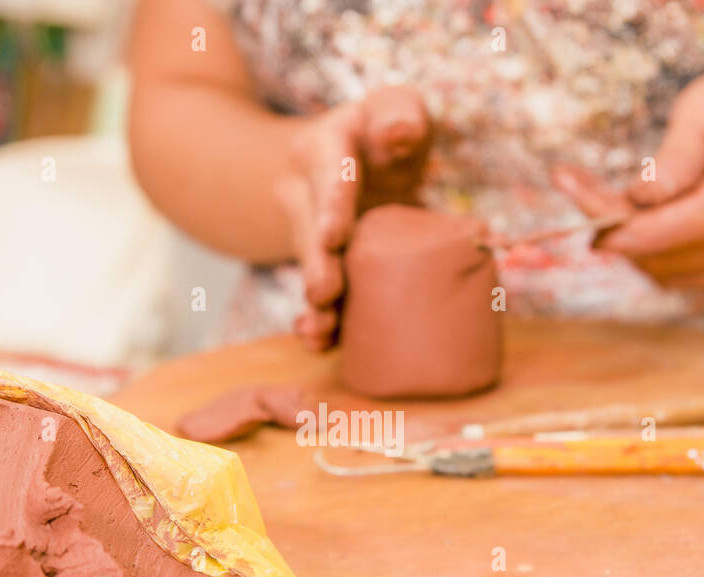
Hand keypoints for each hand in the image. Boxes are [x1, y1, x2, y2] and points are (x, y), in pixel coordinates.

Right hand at [276, 86, 431, 349]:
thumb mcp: (394, 110)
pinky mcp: (316, 263)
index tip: (335, 234)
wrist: (351, 161)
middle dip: (317, 263)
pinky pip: (311, 293)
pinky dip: (314, 319)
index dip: (332, 204)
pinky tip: (319, 340)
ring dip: (315, 300)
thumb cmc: (383, 134)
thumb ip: (400, 114)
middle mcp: (303, 191)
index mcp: (323, 148)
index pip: (328, 171)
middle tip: (325, 291)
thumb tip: (400, 133)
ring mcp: (305, 231)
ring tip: (322, 327)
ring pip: (308, 266)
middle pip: (309, 229)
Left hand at [557, 64, 703, 289]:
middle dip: (620, 228)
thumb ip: (677, 154)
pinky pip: (677, 274)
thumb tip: (642, 199)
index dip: (649, 229)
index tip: (596, 227)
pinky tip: (635, 218)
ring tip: (607, 198)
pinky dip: (645, 252)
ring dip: (627, 241)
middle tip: (576, 188)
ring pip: (673, 268)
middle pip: (684, 246)